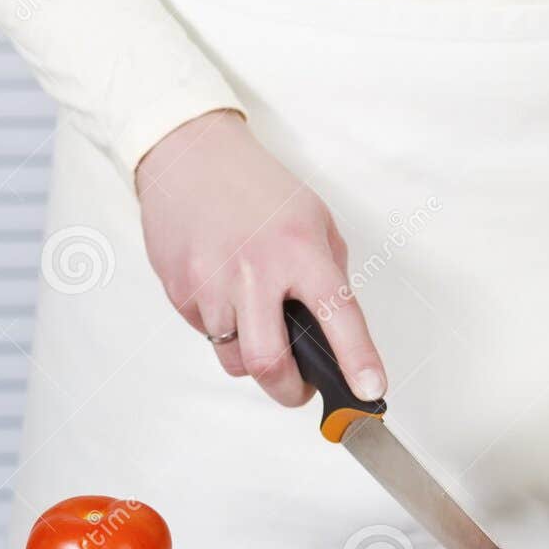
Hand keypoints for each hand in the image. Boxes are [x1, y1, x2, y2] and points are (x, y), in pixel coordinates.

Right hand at [136, 110, 385, 404]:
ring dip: (253, 354)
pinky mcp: (179, 291)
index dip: (357, 360)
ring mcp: (211, 283)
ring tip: (258, 317)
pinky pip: (208, 335)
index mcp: (299, 250)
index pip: (338, 315)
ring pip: (235, 359)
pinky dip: (224, 328)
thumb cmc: (257, 188)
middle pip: (269, 364)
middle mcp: (254, 270)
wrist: (189, 156)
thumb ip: (327, 276)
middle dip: (290, 392)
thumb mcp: (314, 221)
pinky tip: (226, 292)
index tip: (369, 390)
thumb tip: (336, 334)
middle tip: (302, 388)